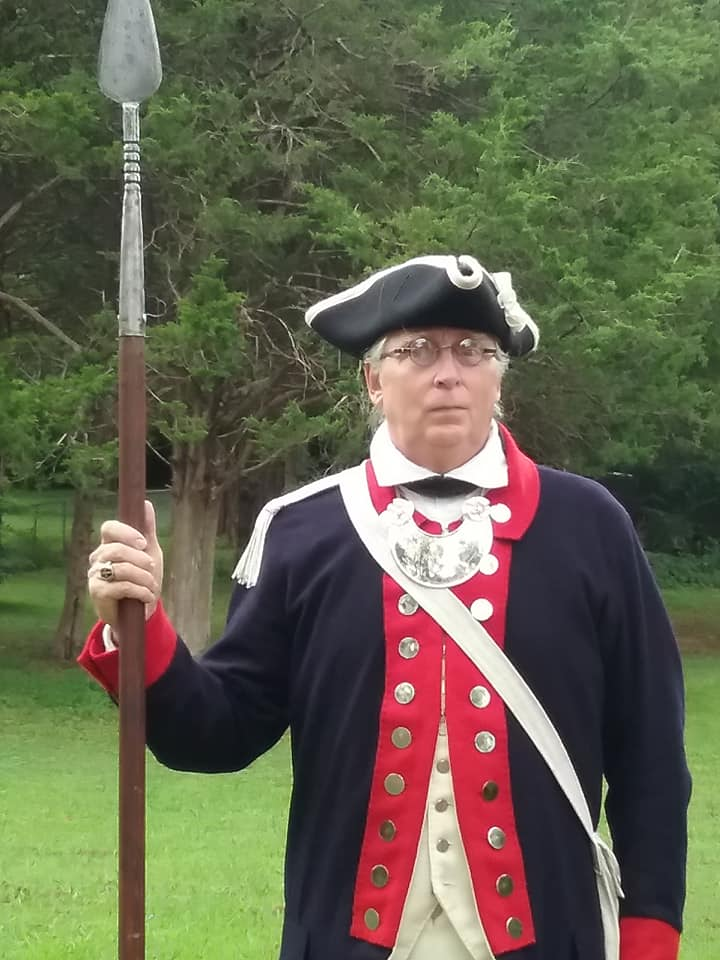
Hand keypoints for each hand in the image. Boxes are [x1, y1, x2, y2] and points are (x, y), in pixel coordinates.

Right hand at [87, 500, 163, 632]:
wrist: (140, 612)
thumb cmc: (143, 578)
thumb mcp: (150, 552)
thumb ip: (147, 529)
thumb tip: (146, 504)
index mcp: (110, 544)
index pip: (109, 528)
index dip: (126, 532)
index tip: (144, 543)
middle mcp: (98, 557)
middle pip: (116, 549)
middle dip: (140, 560)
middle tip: (152, 567)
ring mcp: (95, 575)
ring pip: (120, 569)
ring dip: (143, 578)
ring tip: (151, 587)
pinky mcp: (97, 592)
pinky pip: (120, 586)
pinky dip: (140, 591)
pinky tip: (147, 597)